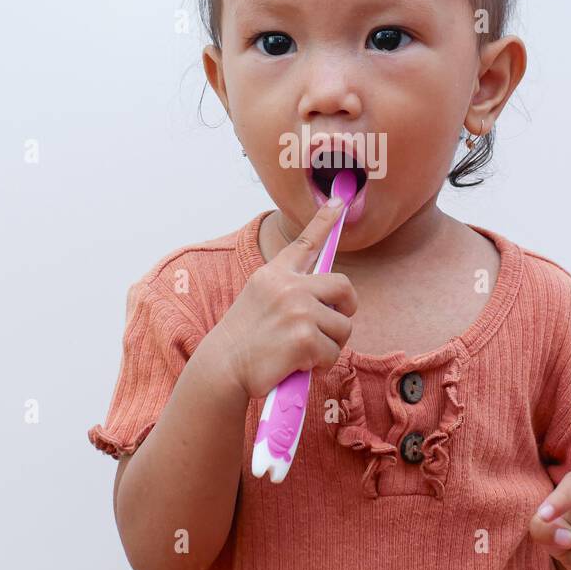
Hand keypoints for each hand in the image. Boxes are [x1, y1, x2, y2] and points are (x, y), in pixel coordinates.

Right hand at [214, 198, 357, 400]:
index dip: (325, 220)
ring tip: (304, 351)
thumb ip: (289, 290)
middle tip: (333, 325)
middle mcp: (288, 286)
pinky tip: (299, 365)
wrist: (223, 368)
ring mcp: (298, 310)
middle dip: (346, 308)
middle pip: (344, 287)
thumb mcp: (260, 299)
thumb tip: (327, 296)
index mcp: (275, 274)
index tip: (340, 201)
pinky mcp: (305, 338)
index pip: (306, 243)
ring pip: (343, 326)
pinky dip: (321, 364)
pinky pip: (333, 352)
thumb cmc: (244, 339)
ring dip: (330, 344)